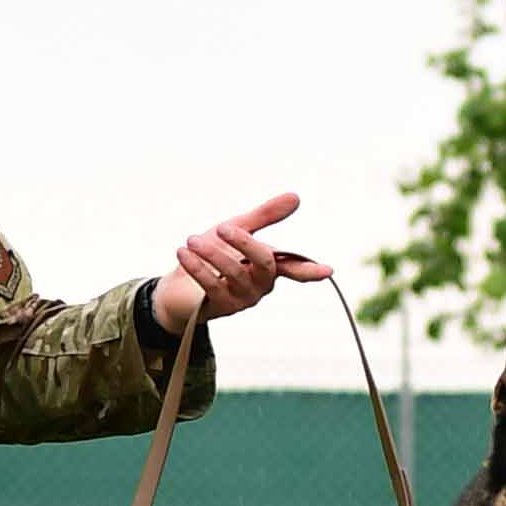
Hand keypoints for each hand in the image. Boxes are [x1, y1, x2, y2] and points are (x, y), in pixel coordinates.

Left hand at [153, 192, 333, 333]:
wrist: (178, 285)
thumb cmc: (212, 255)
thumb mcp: (237, 228)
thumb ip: (264, 215)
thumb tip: (296, 197)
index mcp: (269, 266)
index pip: (295, 269)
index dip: (310, 270)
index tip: (328, 271)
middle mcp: (261, 284)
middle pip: (265, 264)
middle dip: (245, 243)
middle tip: (222, 227)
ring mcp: (243, 299)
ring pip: (236, 274)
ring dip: (213, 254)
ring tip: (192, 239)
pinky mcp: (220, 307)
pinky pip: (213, 286)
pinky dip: (197, 267)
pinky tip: (183, 252)